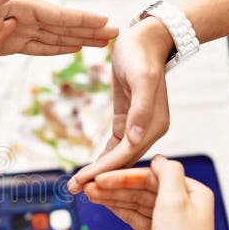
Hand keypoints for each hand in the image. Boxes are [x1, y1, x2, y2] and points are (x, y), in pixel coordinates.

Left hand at [0, 0, 118, 55]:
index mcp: (22, 7)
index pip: (59, 15)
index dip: (83, 20)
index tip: (106, 23)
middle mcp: (24, 17)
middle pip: (63, 26)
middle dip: (89, 31)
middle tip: (115, 35)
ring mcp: (18, 31)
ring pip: (56, 37)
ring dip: (79, 40)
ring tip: (101, 43)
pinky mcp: (10, 43)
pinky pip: (40, 47)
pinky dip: (58, 48)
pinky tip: (72, 49)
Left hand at [68, 18, 173, 192]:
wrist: (144, 40)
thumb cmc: (140, 55)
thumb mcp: (141, 79)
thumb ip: (141, 109)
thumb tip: (135, 138)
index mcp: (155, 125)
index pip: (127, 155)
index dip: (105, 170)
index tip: (85, 182)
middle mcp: (149, 131)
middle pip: (122, 161)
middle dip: (98, 177)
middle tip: (72, 190)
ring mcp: (138, 127)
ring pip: (117, 157)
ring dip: (98, 172)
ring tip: (75, 185)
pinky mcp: (127, 121)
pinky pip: (114, 147)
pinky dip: (102, 159)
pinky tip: (88, 171)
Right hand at [82, 155, 221, 229]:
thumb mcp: (175, 200)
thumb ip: (167, 172)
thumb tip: (158, 158)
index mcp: (194, 192)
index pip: (152, 176)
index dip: (123, 176)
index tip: (99, 177)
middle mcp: (184, 205)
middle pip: (142, 189)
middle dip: (114, 187)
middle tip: (87, 186)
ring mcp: (171, 222)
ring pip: (137, 203)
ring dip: (113, 197)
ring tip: (88, 194)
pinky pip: (137, 217)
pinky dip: (120, 211)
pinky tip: (103, 204)